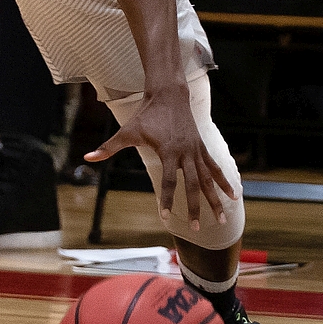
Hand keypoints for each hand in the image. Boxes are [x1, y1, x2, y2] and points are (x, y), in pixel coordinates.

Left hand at [85, 84, 233, 232]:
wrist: (169, 95)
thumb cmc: (146, 114)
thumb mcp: (127, 131)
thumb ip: (109, 147)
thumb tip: (88, 157)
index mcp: (168, 151)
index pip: (169, 181)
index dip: (168, 199)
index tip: (166, 216)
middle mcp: (186, 152)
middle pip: (193, 185)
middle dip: (195, 207)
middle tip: (197, 228)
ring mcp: (197, 150)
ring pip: (208, 179)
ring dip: (215, 200)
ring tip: (222, 219)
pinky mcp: (202, 148)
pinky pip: (215, 168)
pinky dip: (224, 182)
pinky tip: (234, 195)